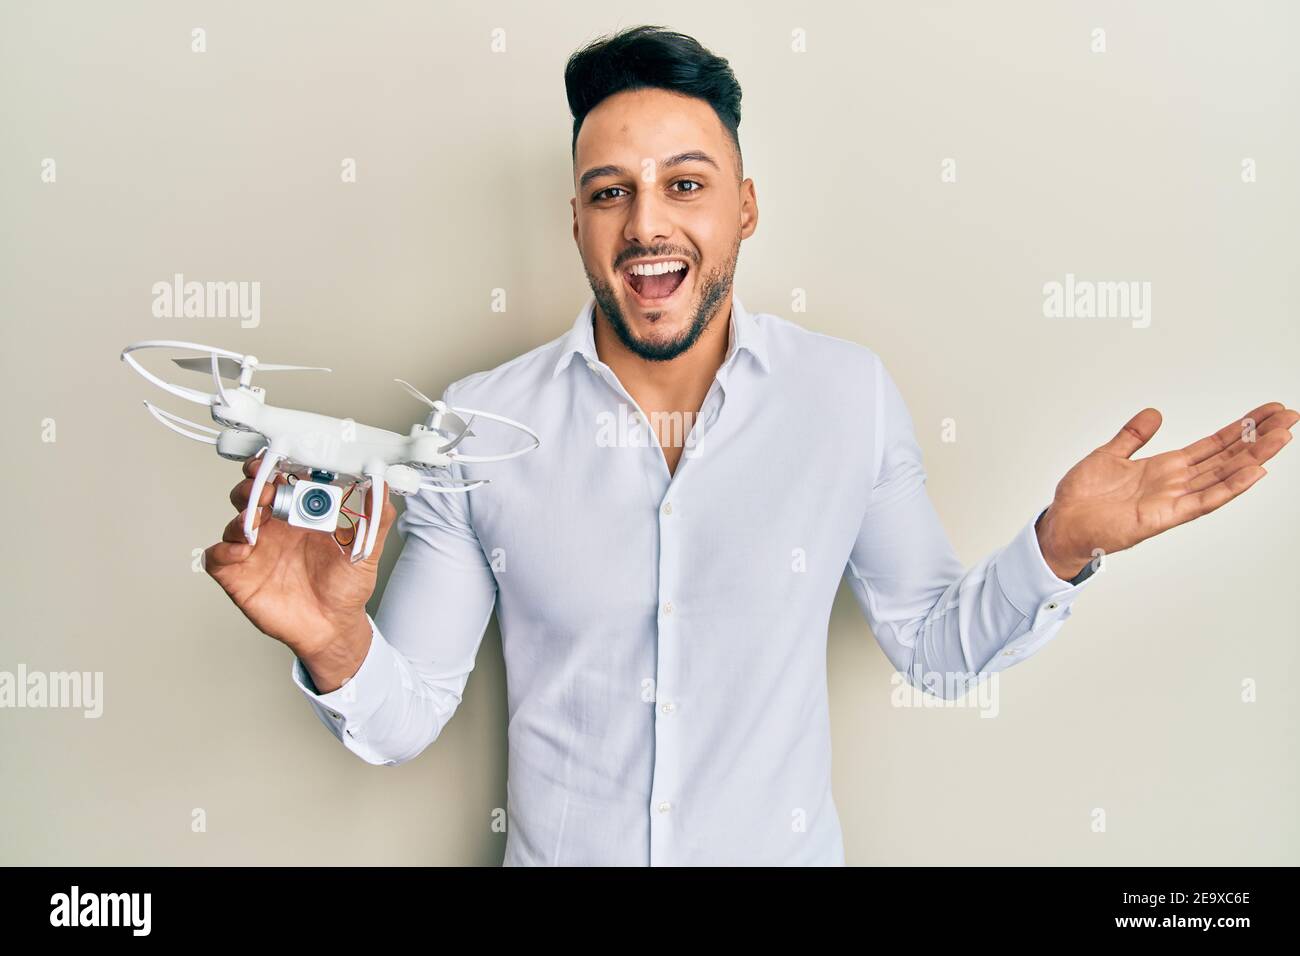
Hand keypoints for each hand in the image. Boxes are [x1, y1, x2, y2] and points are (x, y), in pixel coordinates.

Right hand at [201, 454, 397, 661]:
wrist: (333, 627)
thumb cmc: (345, 588)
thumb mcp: (366, 550)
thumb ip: (375, 518)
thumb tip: (382, 484)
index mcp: (300, 515)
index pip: (279, 480)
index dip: (274, 466)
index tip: (279, 458)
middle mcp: (274, 529)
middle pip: (249, 494)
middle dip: (253, 484)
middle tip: (266, 489)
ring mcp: (254, 551)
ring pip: (233, 521)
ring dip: (240, 514)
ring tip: (255, 519)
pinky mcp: (239, 575)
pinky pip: (217, 557)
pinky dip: (222, 549)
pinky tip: (241, 550)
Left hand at [1036, 402, 1297, 579]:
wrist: (1062, 523)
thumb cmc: (1082, 497)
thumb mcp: (1109, 455)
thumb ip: (1133, 436)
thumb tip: (1154, 413)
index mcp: (1165, 468)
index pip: (1213, 445)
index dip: (1240, 428)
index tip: (1268, 413)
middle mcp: (1175, 483)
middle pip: (1227, 457)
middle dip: (1258, 437)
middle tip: (1290, 418)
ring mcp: (1172, 500)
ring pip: (1223, 476)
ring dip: (1253, 457)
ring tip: (1282, 438)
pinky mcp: (1163, 517)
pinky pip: (1203, 501)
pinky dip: (1230, 487)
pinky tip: (1255, 472)